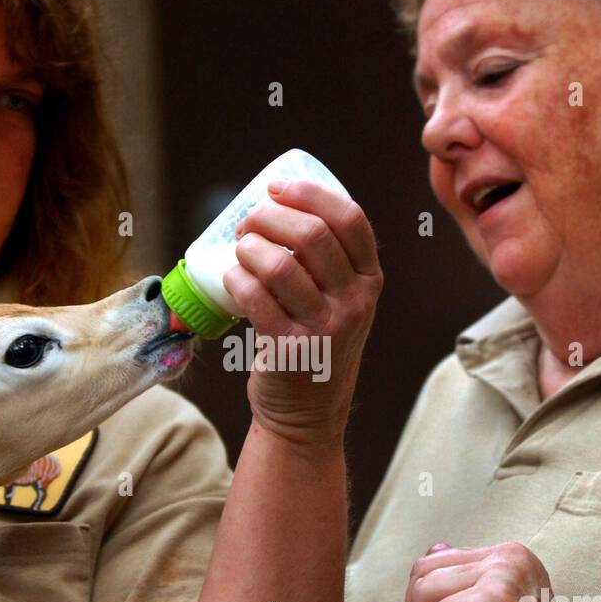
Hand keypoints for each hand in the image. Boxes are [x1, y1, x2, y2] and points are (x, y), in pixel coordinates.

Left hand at [222, 178, 382, 447]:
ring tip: (239, 249)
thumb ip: (327, 262)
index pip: (350, 219)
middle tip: (248, 221)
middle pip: (312, 235)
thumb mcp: (341, 302)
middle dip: (270, 217)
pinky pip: (255, 299)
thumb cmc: (316, 344)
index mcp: (369, 280)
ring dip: (249, 247)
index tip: (277, 188)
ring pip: (280, 265)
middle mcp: (354, 302)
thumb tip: (277, 203)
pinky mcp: (291, 350)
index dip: (310, 193)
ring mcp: (325, 328)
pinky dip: (236, 279)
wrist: (307, 414)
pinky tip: (231, 277)